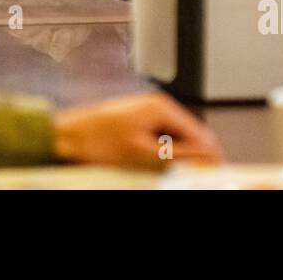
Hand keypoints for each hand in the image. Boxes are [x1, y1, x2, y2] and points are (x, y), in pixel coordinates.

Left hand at [53, 93, 224, 168]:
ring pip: (175, 139)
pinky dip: (163, 153)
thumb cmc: (98, 140)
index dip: (208, 154)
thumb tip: (206, 156)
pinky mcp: (138, 123)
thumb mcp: (143, 152)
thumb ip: (177, 154)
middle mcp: (156, 106)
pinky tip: (157, 165)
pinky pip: (161, 139)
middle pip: (188, 135)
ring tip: (173, 173)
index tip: (215, 173)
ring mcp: (147, 113)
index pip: (198, 132)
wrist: (68, 136)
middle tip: (194, 177)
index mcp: (161, 107)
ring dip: (177, 156)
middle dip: (193, 156)